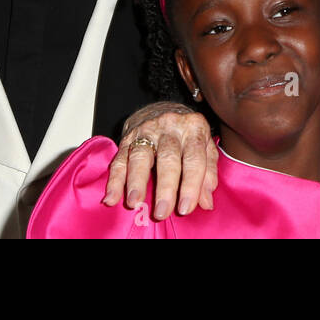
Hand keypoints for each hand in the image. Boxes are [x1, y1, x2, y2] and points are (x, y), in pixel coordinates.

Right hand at [103, 102, 217, 219]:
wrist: (162, 107)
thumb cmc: (187, 134)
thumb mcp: (205, 146)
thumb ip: (208, 172)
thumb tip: (206, 202)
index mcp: (194, 128)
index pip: (195, 158)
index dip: (191, 185)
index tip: (186, 208)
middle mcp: (170, 127)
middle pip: (168, 157)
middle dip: (165, 187)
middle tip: (162, 212)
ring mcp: (147, 131)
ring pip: (140, 155)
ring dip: (136, 181)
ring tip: (134, 203)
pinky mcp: (127, 138)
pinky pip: (119, 159)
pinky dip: (114, 180)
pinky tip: (112, 197)